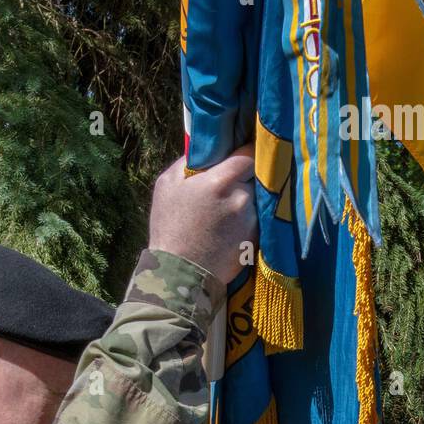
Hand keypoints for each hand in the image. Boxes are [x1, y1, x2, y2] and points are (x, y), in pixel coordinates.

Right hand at [148, 150, 256, 285]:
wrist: (178, 275)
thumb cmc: (169, 228)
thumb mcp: (167, 184)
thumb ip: (189, 160)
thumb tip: (206, 148)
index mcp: (221, 180)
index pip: (248, 153)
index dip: (244, 152)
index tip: (239, 155)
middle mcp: (242, 198)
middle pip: (253, 177)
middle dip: (243, 180)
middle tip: (226, 190)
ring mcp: (252, 221)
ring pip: (256, 200)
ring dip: (245, 203)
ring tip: (224, 216)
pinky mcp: (256, 240)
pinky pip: (256, 221)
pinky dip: (246, 223)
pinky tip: (228, 232)